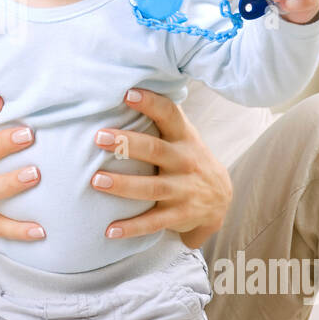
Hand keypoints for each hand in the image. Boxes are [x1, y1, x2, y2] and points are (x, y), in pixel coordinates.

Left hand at [90, 89, 231, 247]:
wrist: (221, 198)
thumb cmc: (188, 159)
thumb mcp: (183, 136)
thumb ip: (160, 119)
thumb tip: (123, 89)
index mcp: (183, 138)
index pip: (169, 115)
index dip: (150, 103)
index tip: (127, 93)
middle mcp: (184, 161)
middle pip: (155, 150)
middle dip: (127, 144)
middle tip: (99, 137)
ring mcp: (183, 190)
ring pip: (151, 188)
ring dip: (123, 185)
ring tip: (96, 180)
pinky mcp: (179, 215)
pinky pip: (153, 223)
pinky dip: (131, 228)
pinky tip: (109, 230)